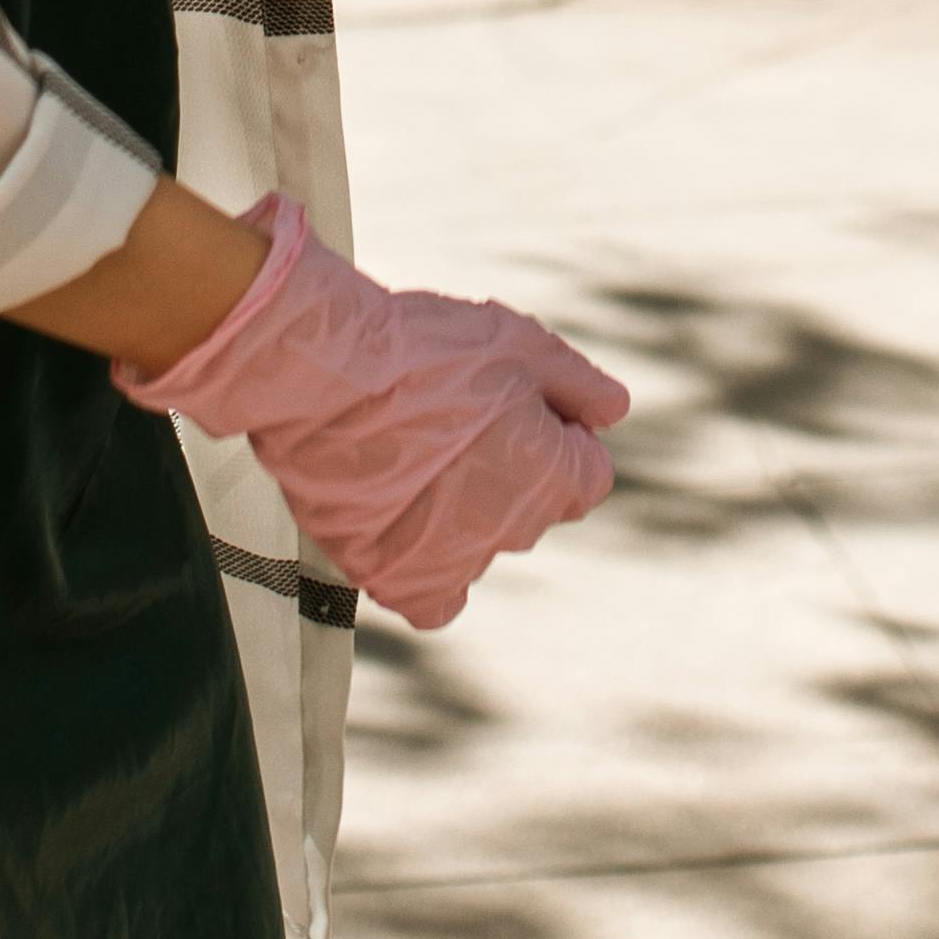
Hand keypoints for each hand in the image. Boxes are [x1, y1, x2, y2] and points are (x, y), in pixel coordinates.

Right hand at [116, 195, 633, 629]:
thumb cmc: (423, 350)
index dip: (559, 435)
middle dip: (512, 470)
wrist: (323, 375)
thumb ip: (577, 382)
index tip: (516, 408)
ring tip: (410, 454)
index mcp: (552, 476)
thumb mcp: (519, 342)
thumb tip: (615, 411)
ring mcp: (452, 560)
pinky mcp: (393, 576)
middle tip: (453, 420)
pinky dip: (427, 570)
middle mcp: (512, 530)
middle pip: (533, 507)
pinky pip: (432, 597)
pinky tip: (406, 526)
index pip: (588, 475)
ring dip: (462, 510)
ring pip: (479, 541)